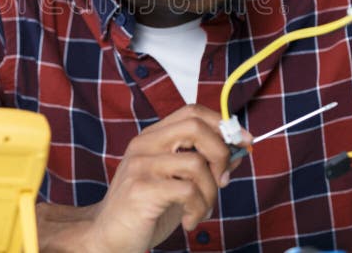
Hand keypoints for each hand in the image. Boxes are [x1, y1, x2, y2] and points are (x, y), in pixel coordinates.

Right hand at [81, 104, 249, 252]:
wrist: (107, 238)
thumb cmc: (144, 211)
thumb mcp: (178, 183)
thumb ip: (203, 165)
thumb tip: (236, 151)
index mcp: (153, 138)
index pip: (192, 112)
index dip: (223, 123)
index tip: (244, 142)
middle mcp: (144, 145)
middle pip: (195, 126)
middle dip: (221, 153)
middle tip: (222, 181)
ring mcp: (141, 166)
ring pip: (196, 163)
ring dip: (210, 192)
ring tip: (201, 210)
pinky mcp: (141, 190)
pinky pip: (188, 191)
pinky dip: (198, 209)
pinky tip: (189, 221)